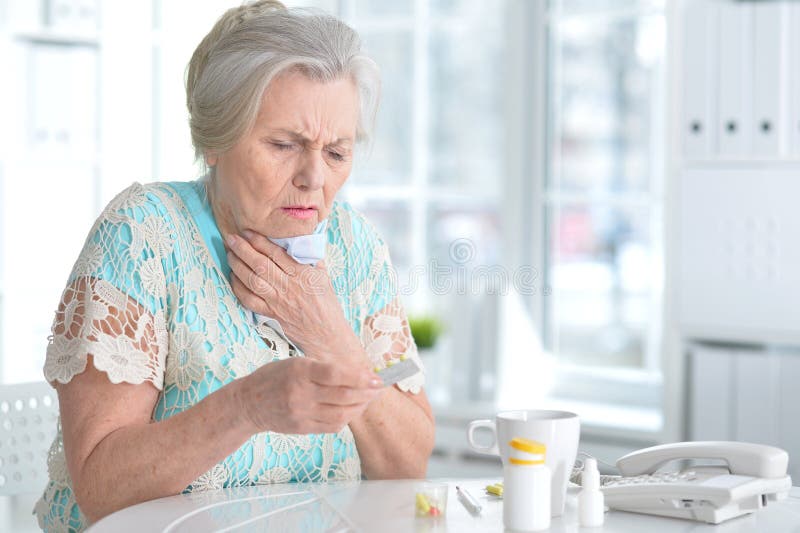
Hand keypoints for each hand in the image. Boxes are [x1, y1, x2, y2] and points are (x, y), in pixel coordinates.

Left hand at [225, 232, 363, 364]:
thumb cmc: (328, 306)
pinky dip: (238, 288)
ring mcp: (278, 302)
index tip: (247, 232)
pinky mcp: (271, 315)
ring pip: (252, 280)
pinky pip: (249, 300)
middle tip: (230, 237)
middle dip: (242, 249)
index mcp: (302, 275)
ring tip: (229, 254)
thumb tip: (303, 240)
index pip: (276, 254)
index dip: (259, 241)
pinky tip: (233, 278)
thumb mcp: (324, 278)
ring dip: (237, 265)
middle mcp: (288, 287)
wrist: (327, 336)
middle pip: (260, 265)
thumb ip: (312, 259)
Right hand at [235, 357, 383, 433]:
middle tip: (378, 388)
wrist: (249, 403)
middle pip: (343, 396)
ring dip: (360, 407)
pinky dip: (347, 418)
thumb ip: (324, 368)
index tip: (376, 377)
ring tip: (368, 399)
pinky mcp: (301, 428)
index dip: (360, 377)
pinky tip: (351, 410)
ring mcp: (301, 413)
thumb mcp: (296, 363)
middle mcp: (300, 393)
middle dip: (367, 392)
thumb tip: (359, 373)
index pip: (336, 374)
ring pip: (341, 414)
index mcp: (300, 371)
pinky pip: (332, 426)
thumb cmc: (275, 377)